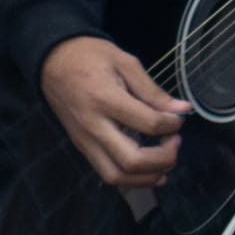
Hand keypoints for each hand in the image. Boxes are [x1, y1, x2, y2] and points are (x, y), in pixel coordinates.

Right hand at [39, 36, 187, 187]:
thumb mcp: (125, 62)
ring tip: (166, 160)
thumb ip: (153, 90)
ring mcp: (84, 140)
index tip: (179, 116)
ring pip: (116, 176)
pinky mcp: (81, 147)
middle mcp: (93, 126)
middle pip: (132, 161)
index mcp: (106, 99)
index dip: (172, 124)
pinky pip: (107, 172)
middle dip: (164, 158)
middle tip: (175, 141)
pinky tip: (149, 171)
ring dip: (147, 176)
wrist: (52, 61)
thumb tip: (182, 109)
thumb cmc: (91, 56)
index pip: (148, 124)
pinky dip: (131, 178)